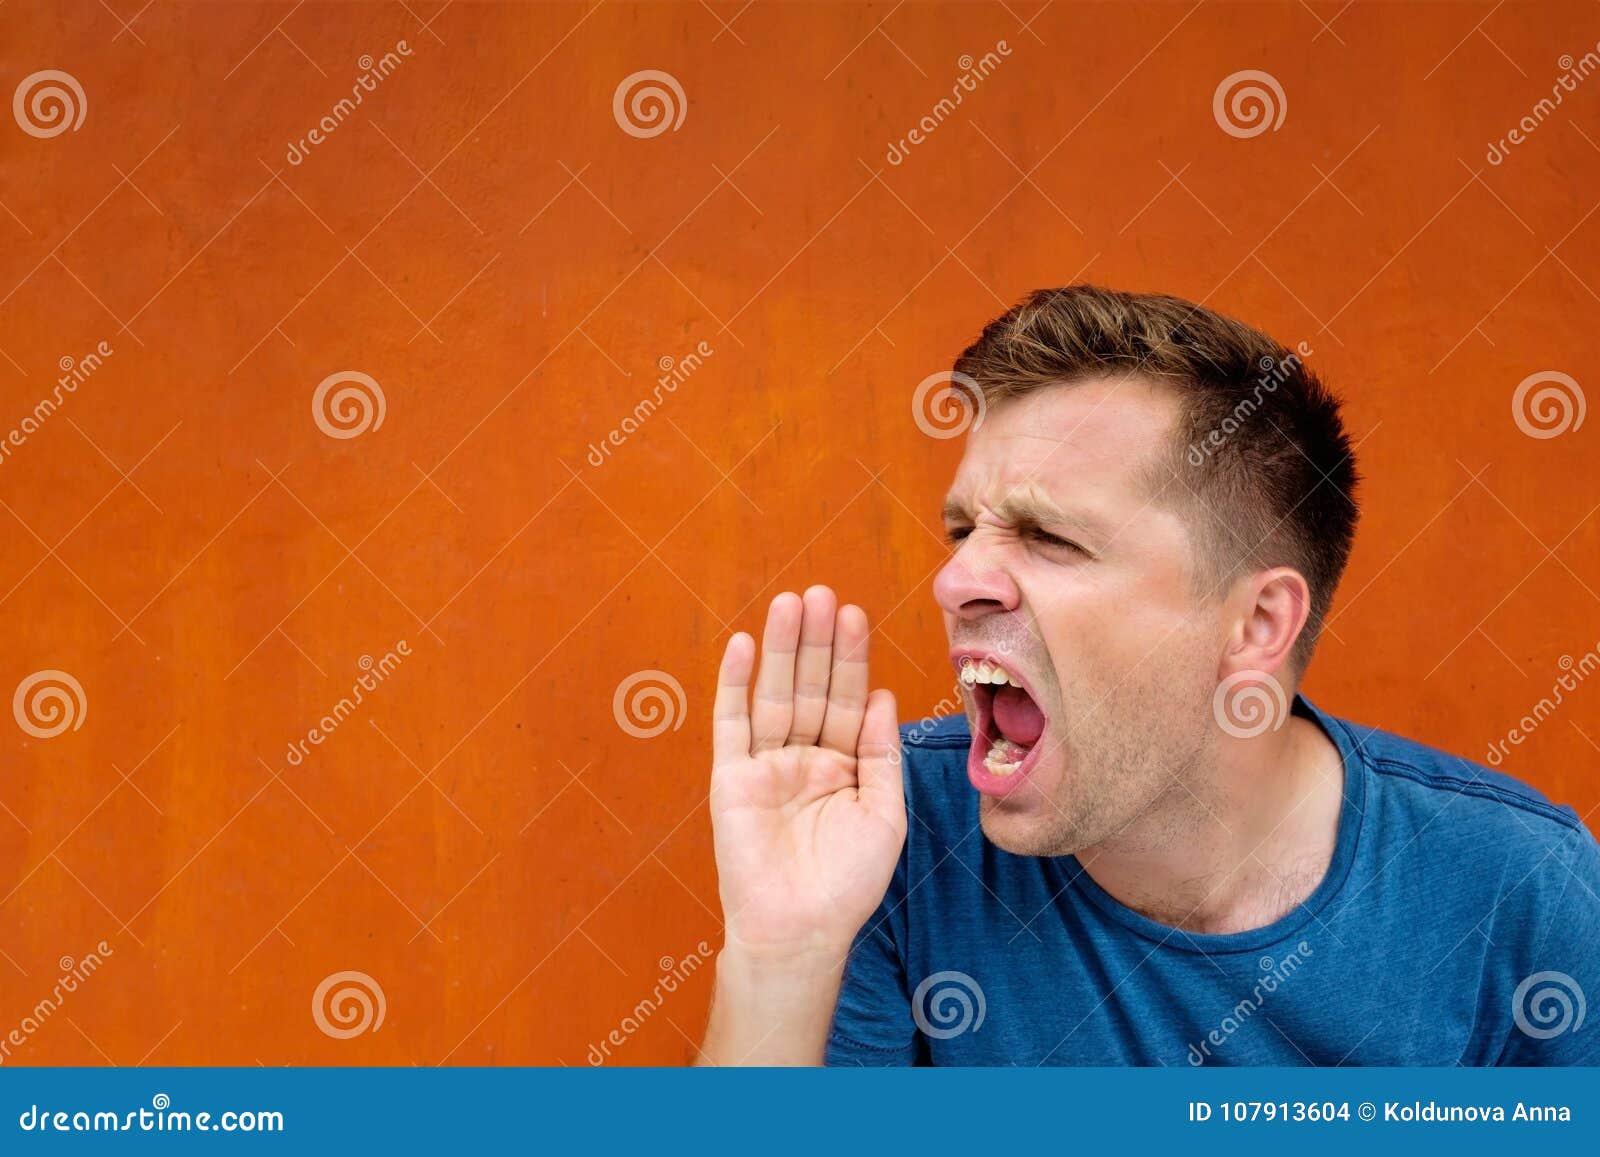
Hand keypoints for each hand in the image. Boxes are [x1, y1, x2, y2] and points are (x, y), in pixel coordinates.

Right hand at [709, 586, 906, 957]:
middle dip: (816, 641)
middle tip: (821, 592)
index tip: (853, 614)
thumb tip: (883, 695)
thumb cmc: (847, 883)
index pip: (849, 698)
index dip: (851, 657)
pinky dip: (733, 684)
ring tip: (789, 602)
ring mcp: (766, 765)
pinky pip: (732, 723)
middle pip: (812, 686)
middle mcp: (804, 757)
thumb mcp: (884, 814)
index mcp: (843, 764)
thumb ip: (881, 753)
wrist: (799, 930)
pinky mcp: (731, 778)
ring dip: (781, 649)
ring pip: (775, 694)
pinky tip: (741, 646)